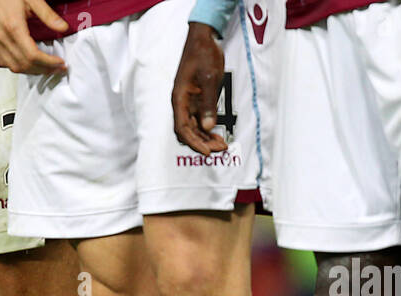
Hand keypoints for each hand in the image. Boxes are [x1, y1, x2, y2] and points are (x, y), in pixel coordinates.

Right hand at [0, 0, 66, 74]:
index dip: (48, 63)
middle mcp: (1, 37)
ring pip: (13, 66)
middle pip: (24, 64)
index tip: (60, 63)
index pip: (33, 55)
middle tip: (58, 68)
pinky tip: (28, 63)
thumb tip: (63, 28)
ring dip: (31, 71)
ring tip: (45, 68)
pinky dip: (18, 66)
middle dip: (43, 69)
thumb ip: (48, 15)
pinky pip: (3, 61)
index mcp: (13, 27)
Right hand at [172, 22, 227, 154]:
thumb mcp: (208, 79)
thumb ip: (208, 104)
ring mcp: (189, 102)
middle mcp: (182, 103)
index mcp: (179, 99)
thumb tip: (208, 126)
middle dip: (203, 142)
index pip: (182, 128)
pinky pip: (200, 119)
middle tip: (220, 148)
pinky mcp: (197, 99)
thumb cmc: (202, 55)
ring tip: (221, 144)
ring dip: (206, 137)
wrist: (204, 39)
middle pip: (188, 131)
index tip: (206, 151)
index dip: (194, 142)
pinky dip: (208, 128)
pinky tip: (217, 133)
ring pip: (194, 127)